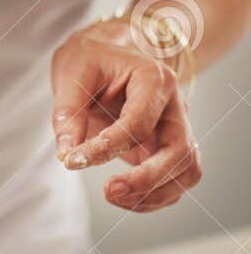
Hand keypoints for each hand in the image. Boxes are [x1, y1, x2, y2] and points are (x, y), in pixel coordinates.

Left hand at [51, 19, 200, 212]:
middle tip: (109, 191)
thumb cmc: (89, 60)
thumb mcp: (71, 73)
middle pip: (180, 152)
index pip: (139, 122)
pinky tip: (123, 197)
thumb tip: (67, 154)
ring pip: (186, 171)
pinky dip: (153, 197)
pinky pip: (174, 181)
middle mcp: (174, 105)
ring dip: (154, 194)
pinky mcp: (167, 148)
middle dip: (147, 179)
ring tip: (114, 196)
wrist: (103, 55)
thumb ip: (68, 113)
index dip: (107, 147)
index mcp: (154, 78)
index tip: (73, 160)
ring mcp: (175, 129)